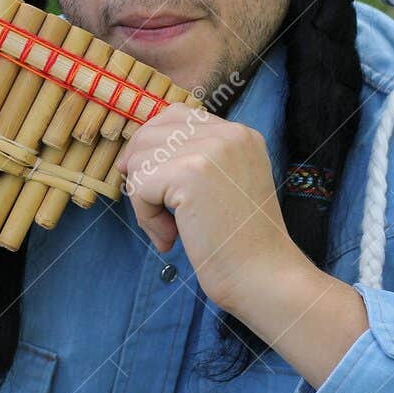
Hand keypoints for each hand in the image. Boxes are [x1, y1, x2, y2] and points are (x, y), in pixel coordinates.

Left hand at [114, 102, 309, 317]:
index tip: (151, 185)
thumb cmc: (239, 243)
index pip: (175, 116)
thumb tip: (130, 155)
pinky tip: (171, 237)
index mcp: (240, 133)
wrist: (263, 276)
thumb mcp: (224, 185)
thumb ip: (193, 160)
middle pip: (152, 133)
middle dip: (142, 174)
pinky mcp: (190, 172)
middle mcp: (229, 132)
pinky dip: (146, 217)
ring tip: (172, 230)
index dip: (153, 147)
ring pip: (141, 159)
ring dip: (145, 201)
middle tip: (157, 214)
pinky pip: (139, 186)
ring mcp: (211, 149)